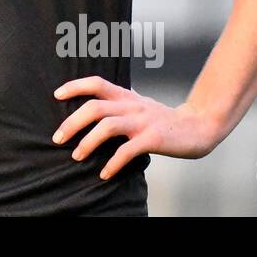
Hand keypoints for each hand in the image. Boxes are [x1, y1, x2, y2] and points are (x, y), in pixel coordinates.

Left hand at [51, 76, 223, 179]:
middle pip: (95, 107)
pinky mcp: (154, 139)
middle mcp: (132, 105)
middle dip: (72, 122)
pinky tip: (104, 173)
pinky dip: (113, 163)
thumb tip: (90, 109)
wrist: (199, 126)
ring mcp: (143, 122)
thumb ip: (118, 104)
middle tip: (57, 138)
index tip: (57, 94)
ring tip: (77, 156)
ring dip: (88, 142)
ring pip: (107, 126)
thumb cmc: (163, 119)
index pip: (96, 83)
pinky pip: (128, 150)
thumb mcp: (139, 105)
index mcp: (126, 96)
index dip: (75, 86)